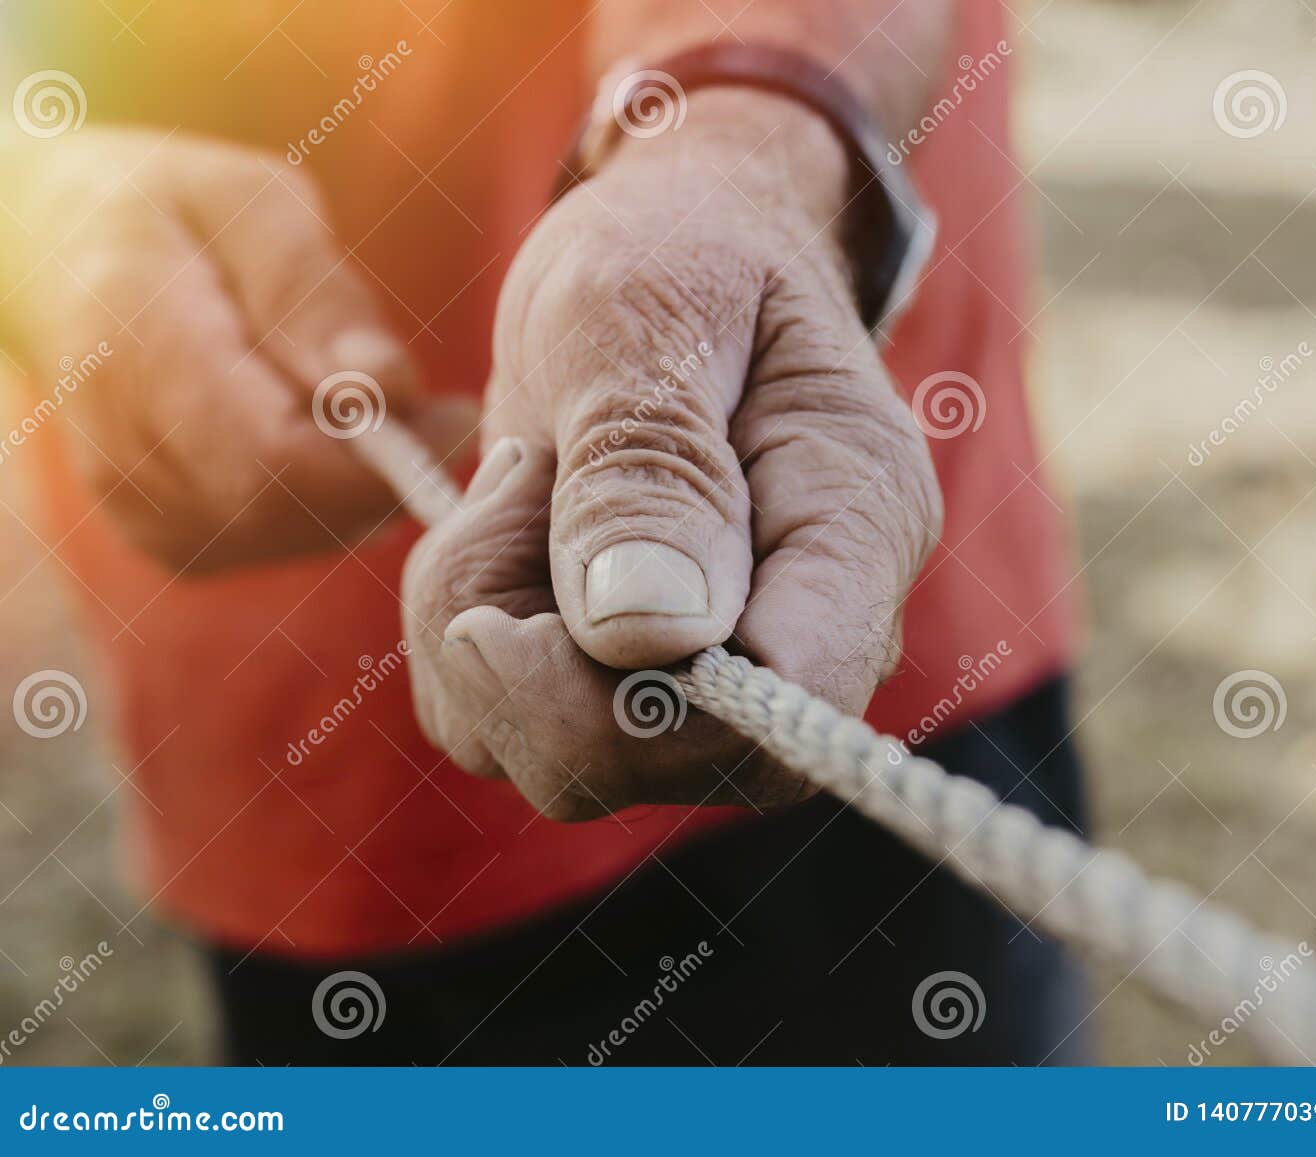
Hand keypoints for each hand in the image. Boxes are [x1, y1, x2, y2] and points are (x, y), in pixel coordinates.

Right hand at [0, 129, 473, 570]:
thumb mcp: (251, 203)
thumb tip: (386, 386)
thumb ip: (318, 295)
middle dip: (386, 471)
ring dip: (363, 487)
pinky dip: (329, 501)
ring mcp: (138, 507)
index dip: (379, 460)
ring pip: (295, 536)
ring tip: (375, 410)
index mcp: (134, 350)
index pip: (271, 460)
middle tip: (438, 411)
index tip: (459, 415)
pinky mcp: (165, 537)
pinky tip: (328, 438)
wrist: (53, 252)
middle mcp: (122, 449)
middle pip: (291, 510)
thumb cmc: (171, 212)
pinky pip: (278, 541)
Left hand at [402, 91, 941, 818]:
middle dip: (528, 666)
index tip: (513, 609)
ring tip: (517, 477)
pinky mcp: (629, 680)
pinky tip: (499, 524)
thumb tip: (647, 633)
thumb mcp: (644, 313)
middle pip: (673, 761)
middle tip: (512, 487)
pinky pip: (508, 730)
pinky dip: (458, 637)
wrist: (681, 252)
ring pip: (565, 762)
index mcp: (854, 526)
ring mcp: (720, 669)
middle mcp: (806, 627)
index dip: (644, 701)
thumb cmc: (679, 253)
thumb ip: (647, 464)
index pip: (792, 701)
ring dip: (477, 632)